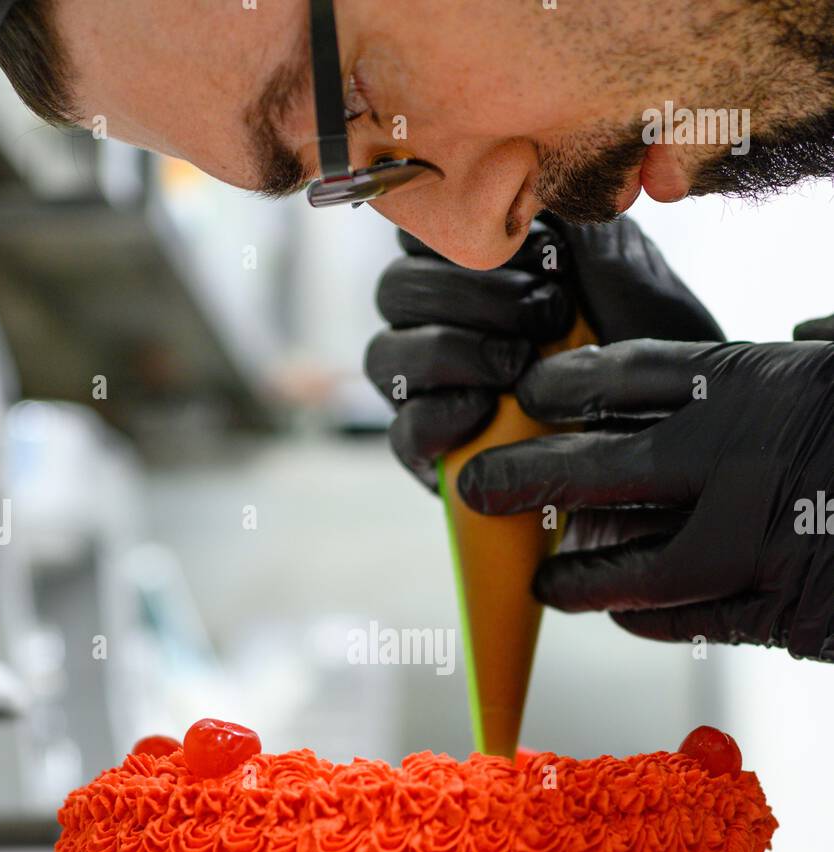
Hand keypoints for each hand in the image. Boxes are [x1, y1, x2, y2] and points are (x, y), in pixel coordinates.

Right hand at [365, 216, 722, 489]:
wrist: (682, 457)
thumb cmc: (656, 359)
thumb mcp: (631, 280)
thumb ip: (576, 226)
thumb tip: (530, 178)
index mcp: (481, 273)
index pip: (423, 230)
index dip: (455, 229)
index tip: (535, 248)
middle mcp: (446, 327)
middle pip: (395, 287)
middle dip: (464, 293)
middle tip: (544, 313)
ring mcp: (435, 394)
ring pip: (385, 354)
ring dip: (447, 350)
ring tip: (516, 366)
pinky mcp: (439, 458)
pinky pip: (403, 431)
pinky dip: (438, 416)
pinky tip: (488, 412)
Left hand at [457, 338, 833, 661]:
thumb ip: (817, 350)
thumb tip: (800, 337)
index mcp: (757, 385)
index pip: (631, 376)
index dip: (566, 386)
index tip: (531, 393)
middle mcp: (738, 464)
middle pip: (602, 470)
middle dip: (529, 480)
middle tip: (481, 489)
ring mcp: (754, 545)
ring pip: (636, 568)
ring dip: (582, 577)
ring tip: (546, 585)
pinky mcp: (780, 610)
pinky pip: (688, 618)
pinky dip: (646, 616)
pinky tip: (624, 613)